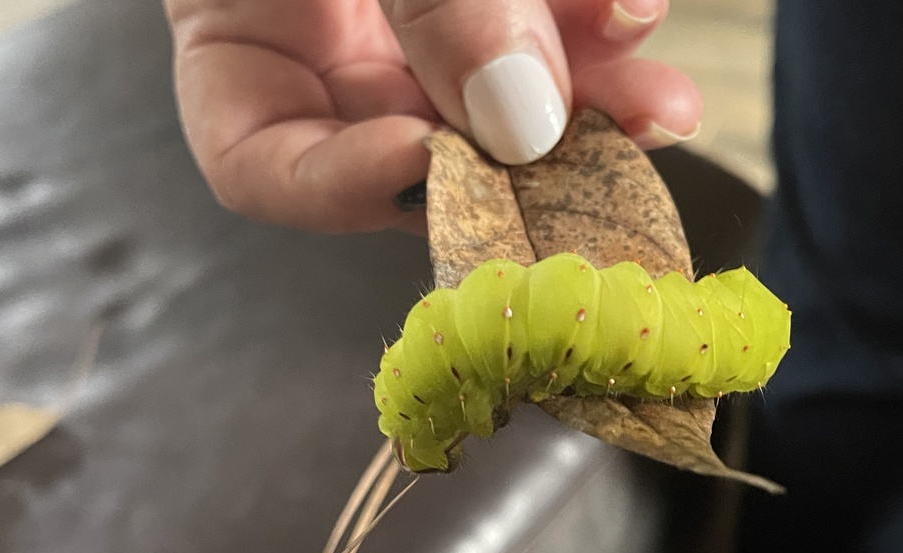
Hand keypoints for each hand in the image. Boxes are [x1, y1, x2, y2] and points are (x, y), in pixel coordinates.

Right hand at [164, 0, 701, 234]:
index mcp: (240, 17)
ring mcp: (409, 11)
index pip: (258, 161)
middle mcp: (325, 30)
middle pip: (408, 135)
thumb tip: (519, 120)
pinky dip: (595, 21)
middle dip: (507, 150)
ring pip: (496, 90)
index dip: (338, 185)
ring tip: (661, 103)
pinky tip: (634, 7)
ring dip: (583, 97)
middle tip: (593, 159)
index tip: (428, 159)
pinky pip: (544, 19)